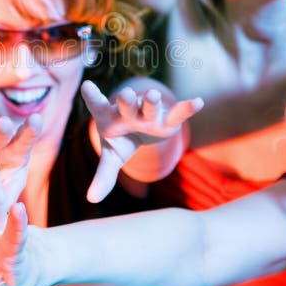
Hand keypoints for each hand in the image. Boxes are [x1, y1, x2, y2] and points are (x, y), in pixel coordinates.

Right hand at [0, 114, 40, 210]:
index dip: (31, 131)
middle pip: (1, 134)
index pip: (26, 140)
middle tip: (3, 123)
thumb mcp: (12, 188)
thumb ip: (11, 196)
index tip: (36, 118)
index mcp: (17, 151)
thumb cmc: (4, 183)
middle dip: (2, 129)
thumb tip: (16, 212)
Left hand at [82, 79, 201, 201]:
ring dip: (151, 101)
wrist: (142, 129)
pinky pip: (178, 112)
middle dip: (127, 101)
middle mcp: (129, 111)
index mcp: (110, 118)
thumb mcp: (112, 158)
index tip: (87, 86)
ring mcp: (149, 113)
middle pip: (127, 105)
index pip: (98, 106)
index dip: (93, 97)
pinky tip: (198, 102)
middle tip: (125, 95)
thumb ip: (103, 176)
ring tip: (153, 96)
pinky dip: (187, 108)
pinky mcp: (168, 119)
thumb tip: (91, 199)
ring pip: (149, 106)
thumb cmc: (122, 141)